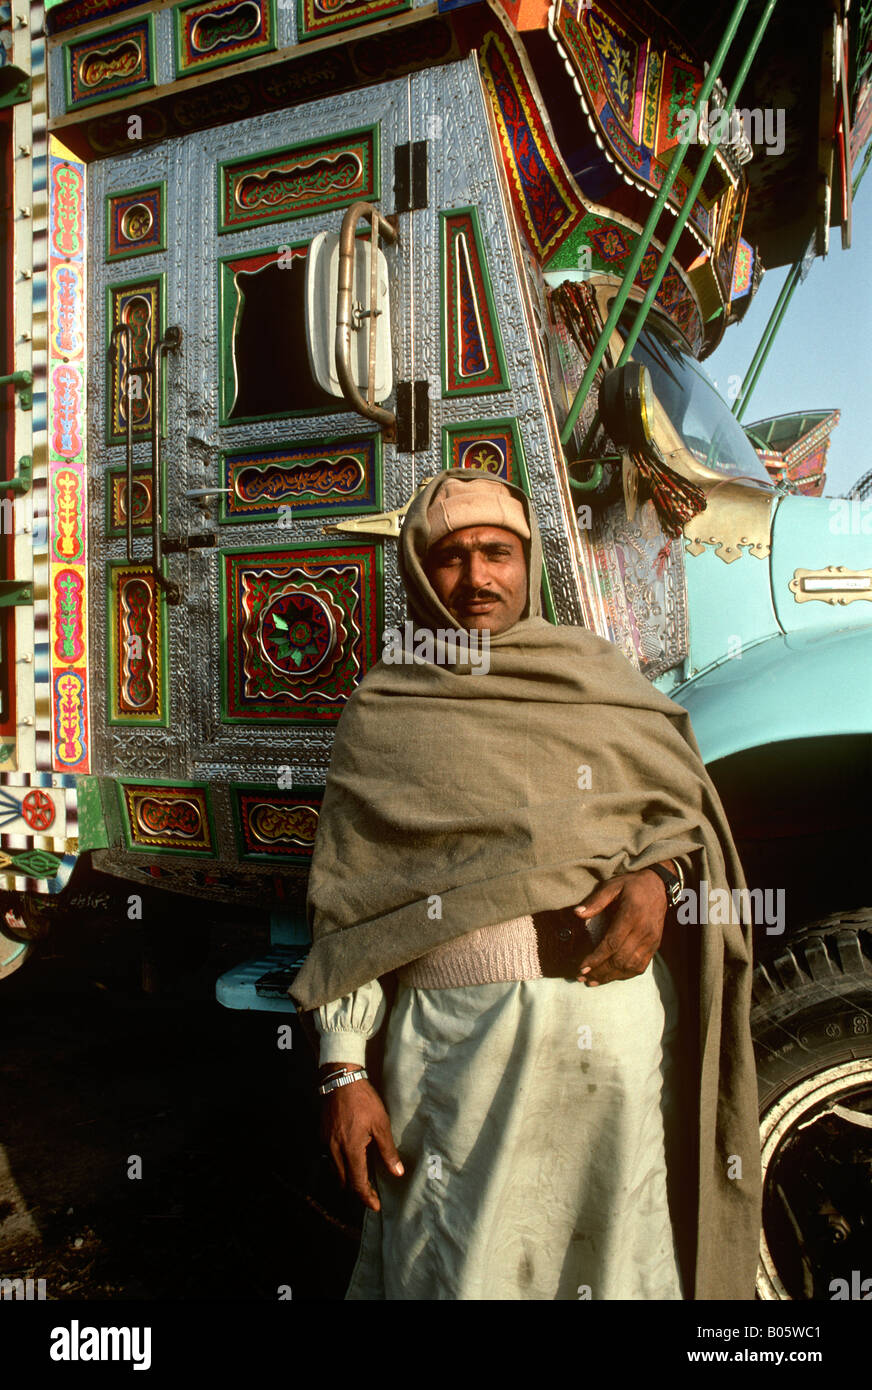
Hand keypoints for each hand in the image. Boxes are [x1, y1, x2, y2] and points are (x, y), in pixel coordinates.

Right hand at [321, 1068, 403, 1211]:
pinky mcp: (323, 1135)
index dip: (367, 1197)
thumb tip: (397, 1172)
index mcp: (351, 1149)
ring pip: (335, 1171)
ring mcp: (326, 1143)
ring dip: (348, 1178)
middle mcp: (335, 1150)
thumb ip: (388, 1150)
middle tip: (371, 1194)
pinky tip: (350, 1158)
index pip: (357, 1183)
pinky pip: (330, 1158)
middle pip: (344, 1181)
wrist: (340, 1080)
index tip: (375, 1205)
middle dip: (357, 1191)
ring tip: (362, 1178)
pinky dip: (340, 1165)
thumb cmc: (363, 1100)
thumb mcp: (381, 1123)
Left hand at [572, 864, 671, 986]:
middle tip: (581, 978)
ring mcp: (651, 940)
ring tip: (592, 981)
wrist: (659, 886)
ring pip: (630, 966)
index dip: (595, 959)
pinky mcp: (655, 945)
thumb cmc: (632, 886)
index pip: (612, 944)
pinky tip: (611, 976)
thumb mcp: (612, 886)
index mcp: (631, 916)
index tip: (581, 968)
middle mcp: (643, 931)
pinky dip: (625, 975)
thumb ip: (595, 900)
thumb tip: (577, 913)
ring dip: (610, 976)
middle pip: (620, 959)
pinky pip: (640, 966)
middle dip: (599, 971)